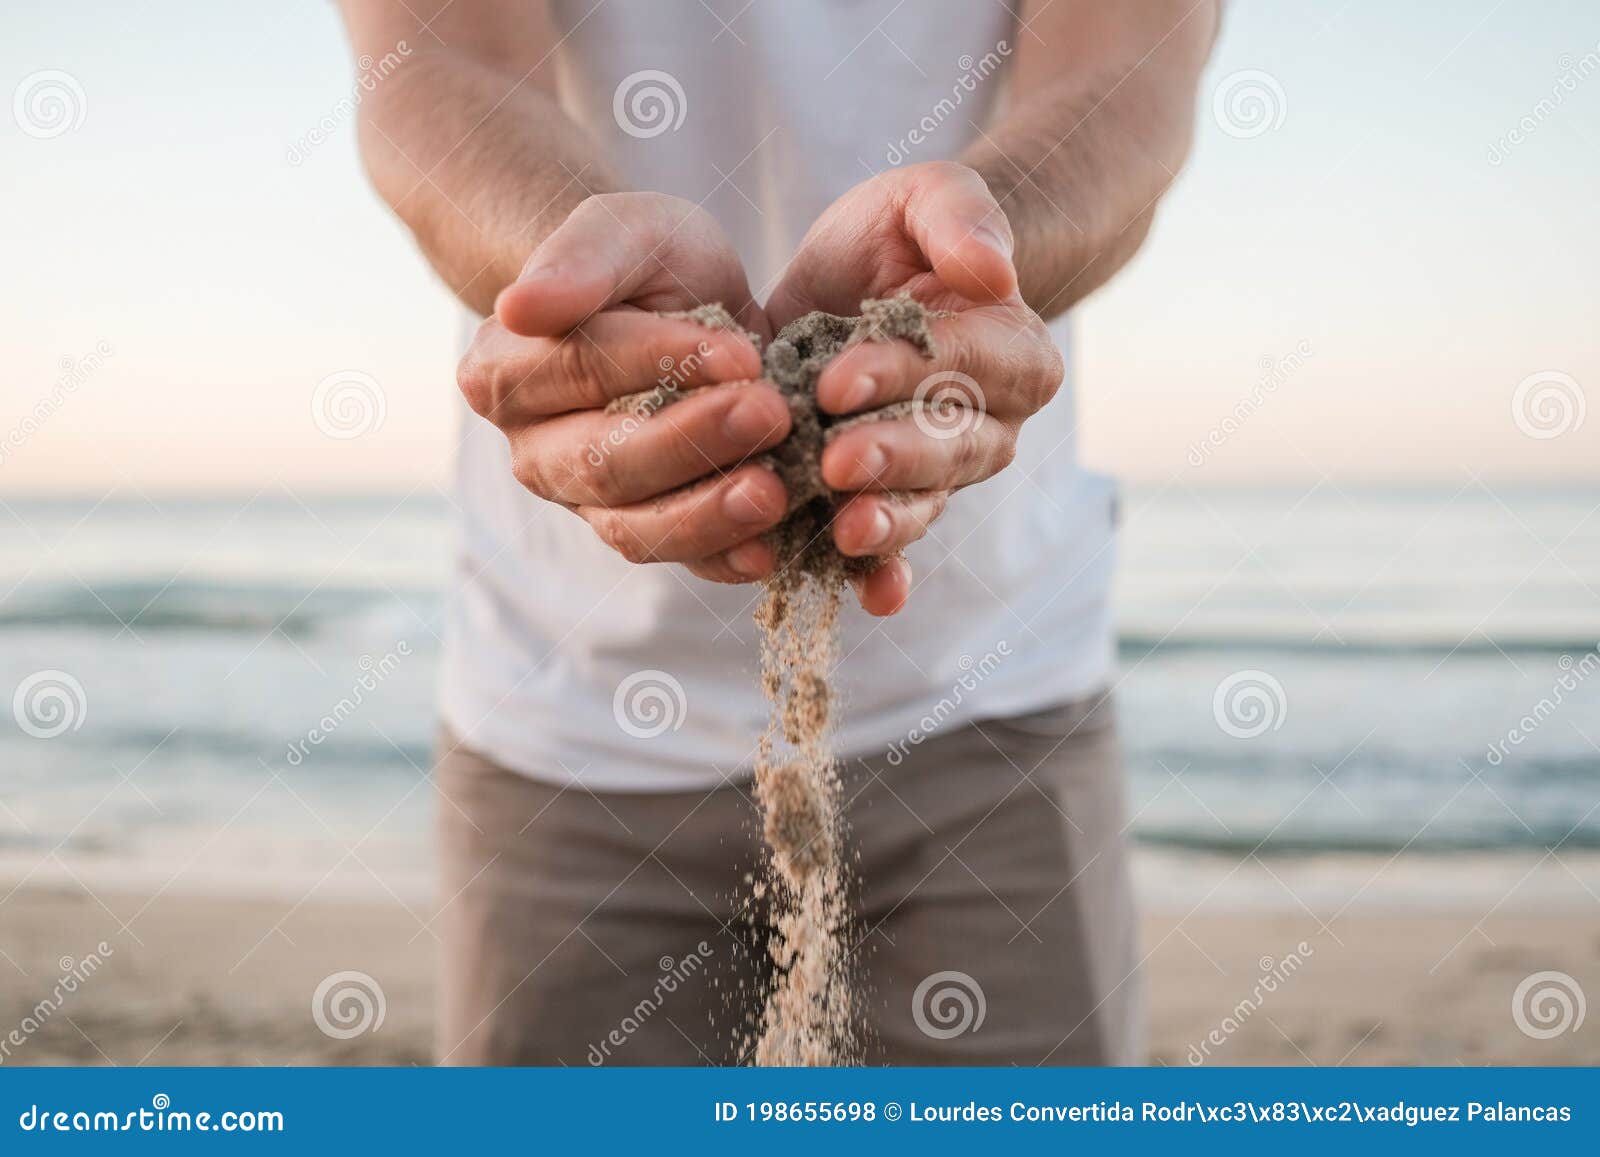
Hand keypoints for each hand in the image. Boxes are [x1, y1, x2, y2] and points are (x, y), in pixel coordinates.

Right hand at [457, 193, 792, 584]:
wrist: (680, 306)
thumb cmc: (646, 263)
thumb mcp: (626, 231)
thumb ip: (579, 260)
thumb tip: (520, 307)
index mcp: (506, 370)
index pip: (583, 367)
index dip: (660, 363)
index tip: (741, 353)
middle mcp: (534, 449)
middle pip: (604, 459)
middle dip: (691, 443)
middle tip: (772, 415)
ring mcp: (585, 503)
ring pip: (633, 526)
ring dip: (706, 514)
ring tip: (775, 492)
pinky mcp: (641, 533)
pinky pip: (677, 560)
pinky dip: (722, 559)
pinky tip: (768, 551)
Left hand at [765, 162, 1062, 615]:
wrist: (852, 287)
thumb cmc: (897, 237)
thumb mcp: (923, 195)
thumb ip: (962, 213)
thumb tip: (994, 269)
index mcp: (1014, 350)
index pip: (960, 362)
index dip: (902, 373)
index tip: (837, 380)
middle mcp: (991, 423)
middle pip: (947, 445)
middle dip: (890, 456)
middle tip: (835, 461)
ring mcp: (945, 474)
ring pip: (924, 501)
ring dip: (888, 521)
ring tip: (845, 529)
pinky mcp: (891, 501)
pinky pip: (897, 548)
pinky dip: (883, 576)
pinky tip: (869, 598)